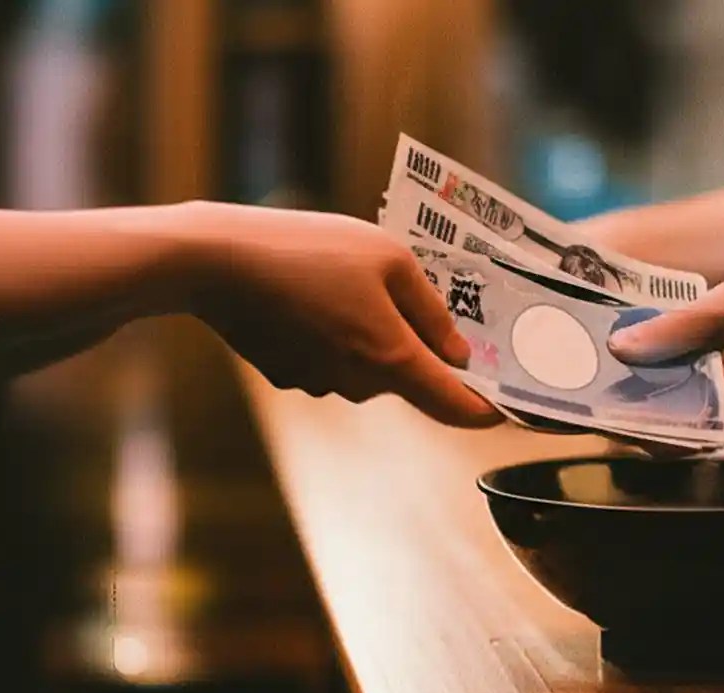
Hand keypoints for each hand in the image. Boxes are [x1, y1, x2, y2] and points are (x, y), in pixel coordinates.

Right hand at [192, 205, 500, 427]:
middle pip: (408, 379)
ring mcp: (319, 383)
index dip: (486, 411)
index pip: (454, 406)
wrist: (217, 263)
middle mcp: (358, 382)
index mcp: (392, 357)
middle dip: (418, 348)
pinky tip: (312, 295)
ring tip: (349, 282)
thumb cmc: (310, 250)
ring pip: (367, 368)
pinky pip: (330, 361)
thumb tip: (458, 354)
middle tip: (409, 296)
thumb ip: (432, 311)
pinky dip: (334, 336)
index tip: (506, 408)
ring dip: (372, 336)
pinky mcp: (288, 374)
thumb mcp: (389, 259)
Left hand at [608, 245, 723, 439]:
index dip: (633, 430)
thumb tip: (621, 348)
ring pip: (693, 424)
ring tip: (622, 376)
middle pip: (679, 435)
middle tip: (602, 388)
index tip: (600, 411)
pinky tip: (661, 367)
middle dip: (640, 414)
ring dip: (660, 403)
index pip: (673, 441)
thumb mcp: (722, 307)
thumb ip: (670, 332)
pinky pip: (708, 410)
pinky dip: (683, 393)